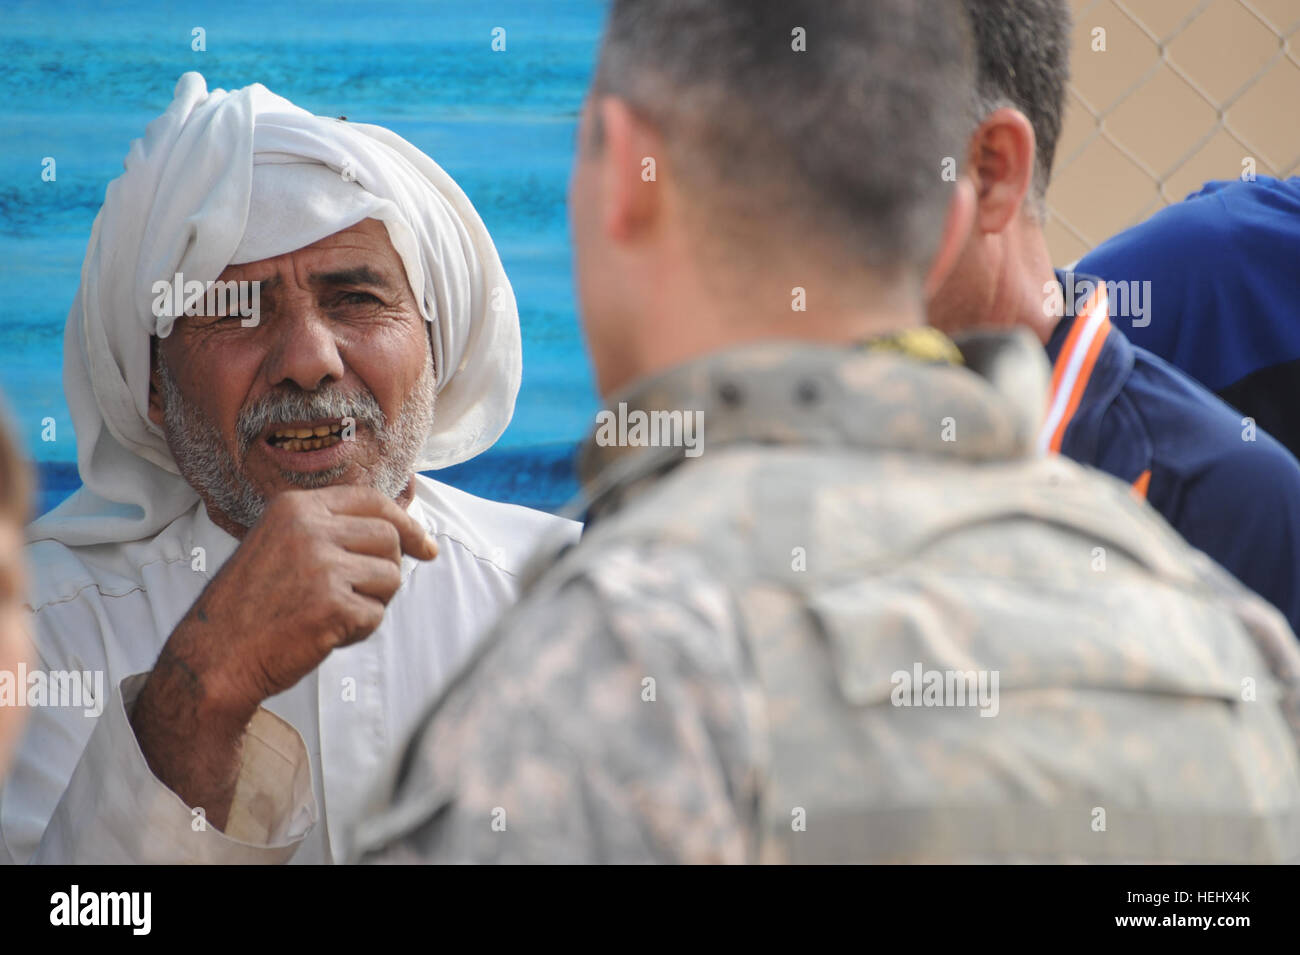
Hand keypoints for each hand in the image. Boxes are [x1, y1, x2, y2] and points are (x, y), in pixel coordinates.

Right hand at [131, 485, 437, 828]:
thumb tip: (401, 532)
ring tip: (332, 615)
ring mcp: (321, 565)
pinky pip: (376, 616)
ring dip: (373, 603)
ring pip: (390, 577)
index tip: (425, 547)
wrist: (214, 658)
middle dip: (387, 570)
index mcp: (296, 507)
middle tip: (359, 596)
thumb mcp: (280, 545)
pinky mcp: (332, 605)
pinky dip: (358, 631)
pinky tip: (325, 635)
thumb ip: (328, 530)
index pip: (371, 500)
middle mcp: (308, 528)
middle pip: (389, 538)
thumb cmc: (251, 607)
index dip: (406, 523)